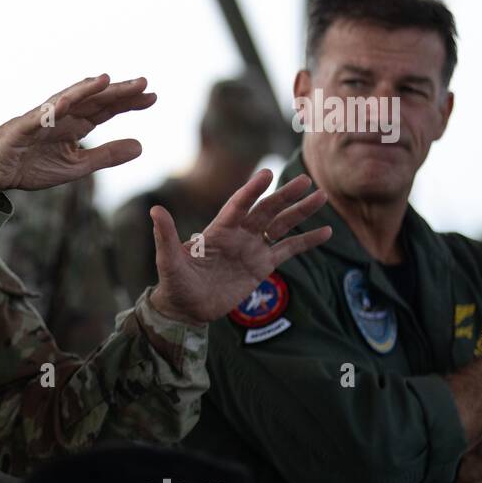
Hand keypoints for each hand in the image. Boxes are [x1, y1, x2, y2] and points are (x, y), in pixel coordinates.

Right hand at [0, 74, 154, 191]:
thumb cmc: (30, 166)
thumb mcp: (76, 166)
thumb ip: (106, 156)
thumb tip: (142, 146)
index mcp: (75, 125)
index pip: (106, 110)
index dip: (128, 103)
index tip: (153, 97)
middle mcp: (61, 115)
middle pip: (93, 100)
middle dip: (116, 92)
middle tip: (144, 83)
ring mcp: (42, 118)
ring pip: (67, 99)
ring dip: (86, 90)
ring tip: (108, 81)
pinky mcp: (22, 126)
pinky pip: (38, 115)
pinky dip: (52, 107)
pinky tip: (66, 101)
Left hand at [147, 169, 331, 323]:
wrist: (186, 308)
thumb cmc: (175, 282)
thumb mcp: (168, 260)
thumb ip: (165, 236)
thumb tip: (154, 210)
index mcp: (218, 230)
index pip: (238, 206)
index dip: (251, 191)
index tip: (267, 174)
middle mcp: (238, 235)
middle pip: (265, 211)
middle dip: (285, 196)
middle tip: (306, 180)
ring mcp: (252, 249)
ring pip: (280, 225)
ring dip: (300, 212)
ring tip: (322, 196)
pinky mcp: (262, 266)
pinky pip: (288, 250)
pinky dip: (306, 241)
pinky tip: (326, 232)